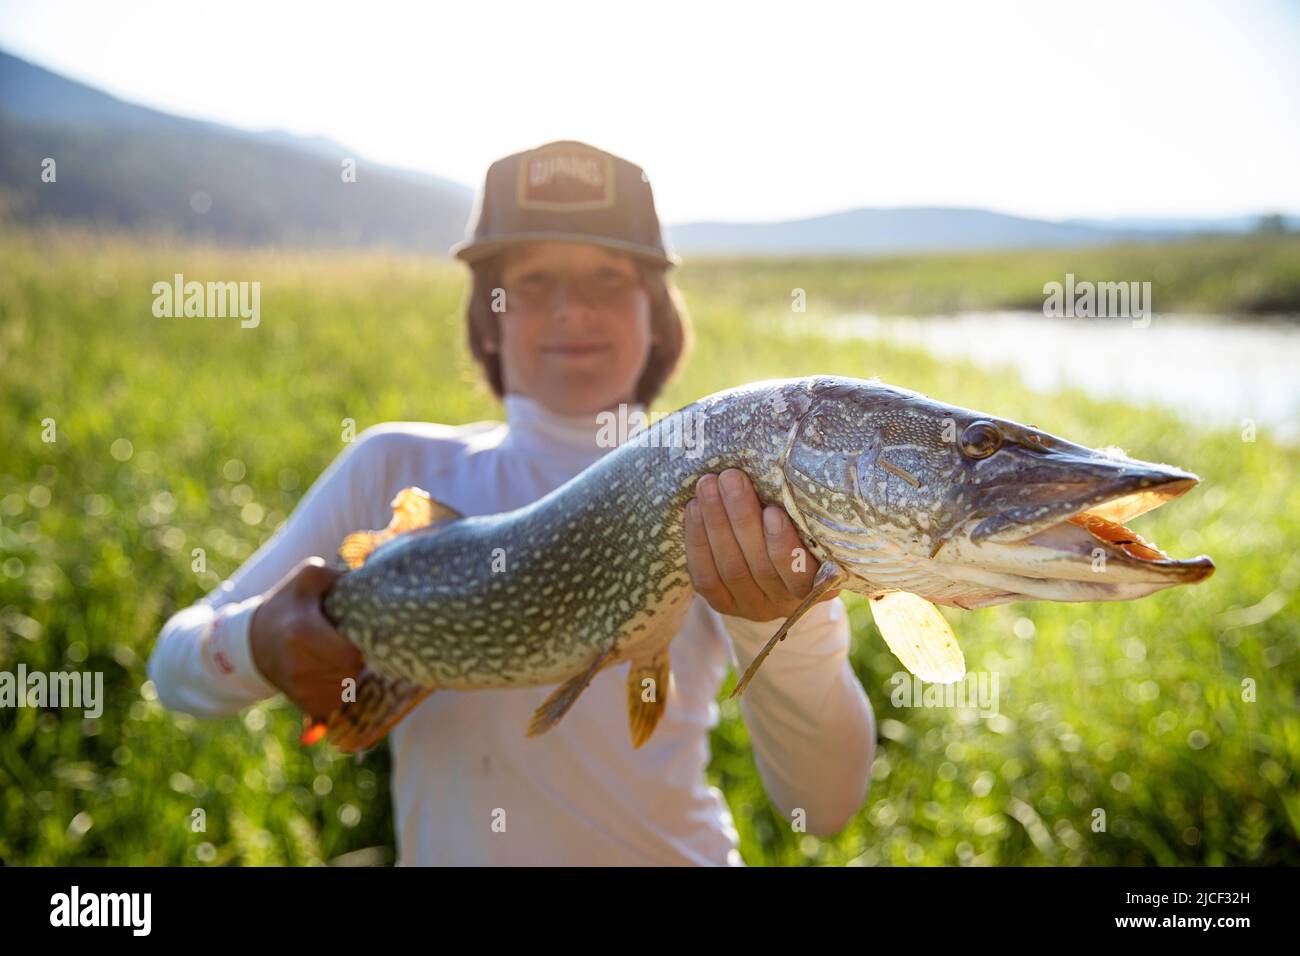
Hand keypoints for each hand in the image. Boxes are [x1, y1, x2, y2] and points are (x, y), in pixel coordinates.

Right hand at [249, 557, 362, 719]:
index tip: (353, 630)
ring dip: (350, 671)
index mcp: (301, 632)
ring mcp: (300, 689)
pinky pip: (339, 700)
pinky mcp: (305, 704)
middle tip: (345, 640)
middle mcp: (298, 666)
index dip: (359, 641)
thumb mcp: (308, 578)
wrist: (253, 641)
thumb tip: (368, 584)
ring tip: (335, 653)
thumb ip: (337, 576)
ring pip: (348, 686)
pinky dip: (340, 686)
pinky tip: (328, 670)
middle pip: (352, 669)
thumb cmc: (288, 605)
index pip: (351, 653)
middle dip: (356, 655)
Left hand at [684, 469, 839, 621]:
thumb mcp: (810, 523)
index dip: (783, 545)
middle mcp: (786, 602)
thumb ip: (802, 506)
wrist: (773, 563)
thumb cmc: (799, 528)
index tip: (773, 511)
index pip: (801, 573)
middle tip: (730, 478)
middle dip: (742, 517)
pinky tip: (693, 509)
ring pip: (731, 568)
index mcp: (819, 584)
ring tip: (708, 485)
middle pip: (760, 566)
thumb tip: (786, 462)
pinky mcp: (723, 604)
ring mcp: (753, 606)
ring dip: (716, 522)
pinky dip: (698, 541)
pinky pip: (706, 577)